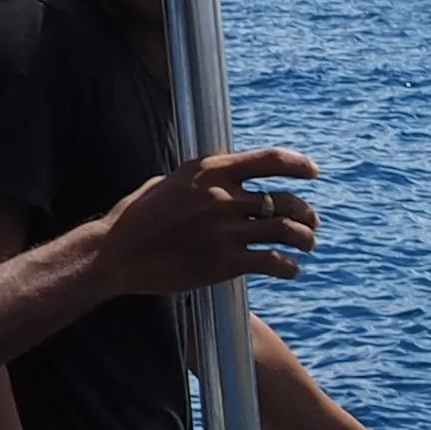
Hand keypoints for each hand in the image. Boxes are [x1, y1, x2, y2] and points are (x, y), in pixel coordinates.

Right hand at [97, 149, 321, 301]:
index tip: (313, 172)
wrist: (117, 253)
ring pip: (286, 231)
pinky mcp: (226, 262)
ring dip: (305, 238)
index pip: (269, 160)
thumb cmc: (137, 216)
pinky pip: (273, 262)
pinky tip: (290, 269)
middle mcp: (224, 198)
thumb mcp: (171, 182)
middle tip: (311, 221)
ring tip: (308, 244)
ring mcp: (227, 231)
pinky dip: (289, 266)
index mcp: (211, 171)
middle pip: (284, 200)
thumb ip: (204, 179)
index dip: (298, 165)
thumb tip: (226, 175)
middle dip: (306, 212)